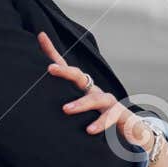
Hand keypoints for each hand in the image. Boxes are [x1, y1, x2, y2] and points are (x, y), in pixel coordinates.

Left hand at [37, 32, 152, 147]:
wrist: (130, 128)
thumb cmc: (98, 116)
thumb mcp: (79, 108)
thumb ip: (62, 102)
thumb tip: (37, 97)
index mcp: (82, 87)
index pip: (66, 68)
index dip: (52, 52)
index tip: (41, 36)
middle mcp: (93, 90)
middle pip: (79, 76)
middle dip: (65, 71)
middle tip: (50, 68)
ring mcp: (107, 101)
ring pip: (95, 98)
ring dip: (80, 103)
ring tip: (65, 109)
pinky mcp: (118, 114)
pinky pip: (109, 117)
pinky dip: (100, 123)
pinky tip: (89, 130)